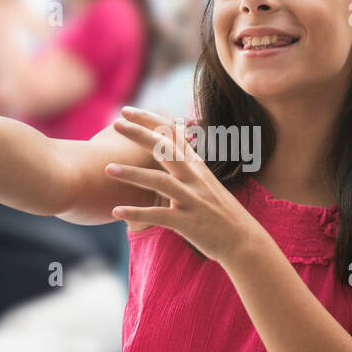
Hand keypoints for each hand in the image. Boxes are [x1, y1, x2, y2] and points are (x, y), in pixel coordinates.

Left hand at [105, 107, 265, 264]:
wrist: (243, 241)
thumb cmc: (219, 212)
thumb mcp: (206, 181)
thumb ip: (188, 161)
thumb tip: (176, 137)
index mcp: (197, 167)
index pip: (173, 135)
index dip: (150, 120)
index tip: (127, 110)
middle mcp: (195, 179)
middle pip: (166, 150)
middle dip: (140, 135)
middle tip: (116, 123)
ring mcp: (193, 200)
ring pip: (161, 181)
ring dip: (133, 174)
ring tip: (108, 169)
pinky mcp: (189, 223)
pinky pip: (160, 216)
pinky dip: (137, 212)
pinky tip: (116, 211)